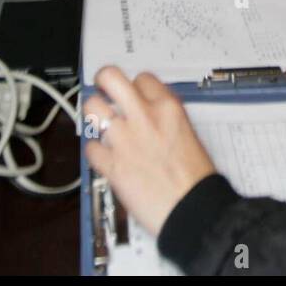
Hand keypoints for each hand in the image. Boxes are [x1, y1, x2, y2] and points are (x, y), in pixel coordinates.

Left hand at [83, 67, 216, 237]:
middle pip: (110, 77)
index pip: (142, 78)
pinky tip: (104, 157)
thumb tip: (149, 112)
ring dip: (93, 115)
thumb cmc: (195, 177)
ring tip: (99, 124)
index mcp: (167, 108)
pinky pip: (90, 148)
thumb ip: (164, 117)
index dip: (135, 86)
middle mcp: (143, 117)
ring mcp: (124, 139)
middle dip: (102, 81)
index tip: (132, 94)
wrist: (192, 208)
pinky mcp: (111, 164)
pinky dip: (95, 152)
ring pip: (92, 107)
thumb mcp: (187, 133)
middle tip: (103, 91)